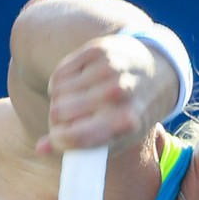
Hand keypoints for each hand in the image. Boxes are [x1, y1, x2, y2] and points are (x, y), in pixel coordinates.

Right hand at [36, 33, 178, 153]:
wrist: (157, 71)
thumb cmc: (133, 112)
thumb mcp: (118, 137)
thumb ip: (82, 147)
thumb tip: (41, 149)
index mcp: (126, 121)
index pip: (75, 136)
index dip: (58, 141)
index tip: (58, 139)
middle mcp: (118, 93)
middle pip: (60, 113)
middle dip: (57, 120)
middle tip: (69, 121)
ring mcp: (108, 69)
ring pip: (57, 92)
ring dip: (59, 101)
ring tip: (76, 103)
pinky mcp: (97, 51)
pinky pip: (59, 73)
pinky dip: (61, 83)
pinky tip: (76, 87)